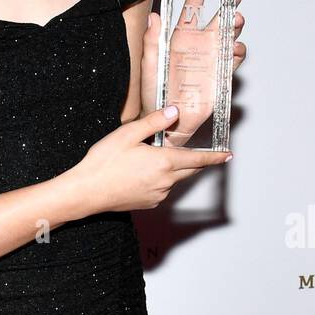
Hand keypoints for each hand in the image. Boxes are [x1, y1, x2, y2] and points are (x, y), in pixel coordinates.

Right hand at [67, 106, 232, 213]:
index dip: (214, 157)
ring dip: (172, 168)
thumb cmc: (104, 162)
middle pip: (189, 170)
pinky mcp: (148, 202)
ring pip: (174, 179)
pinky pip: (161, 188)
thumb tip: (174, 112)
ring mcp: (158, 194)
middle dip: (197, 162)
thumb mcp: (128, 134)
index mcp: (164, 162)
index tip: (228, 155)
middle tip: (204, 155)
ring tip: (152, 158)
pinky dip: (159, 179)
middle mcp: (165, 181)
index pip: (197, 159)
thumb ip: (154, 122)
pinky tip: (141, 172)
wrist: (86, 191)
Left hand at [139, 0, 245, 146]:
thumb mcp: (148, 64)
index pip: (191, 9)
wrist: (166, 121)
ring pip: (229, 37)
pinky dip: (238, 53)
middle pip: (218, 18)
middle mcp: (199, 45)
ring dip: (235, 26)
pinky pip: (233, 61)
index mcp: (180, 38)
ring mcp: (211, 60)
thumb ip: (151, 41)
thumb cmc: (153, 93)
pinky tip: (236, 48)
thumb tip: (154, 17)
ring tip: (236, 20)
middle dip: (229, 3)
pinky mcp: (220, 76)